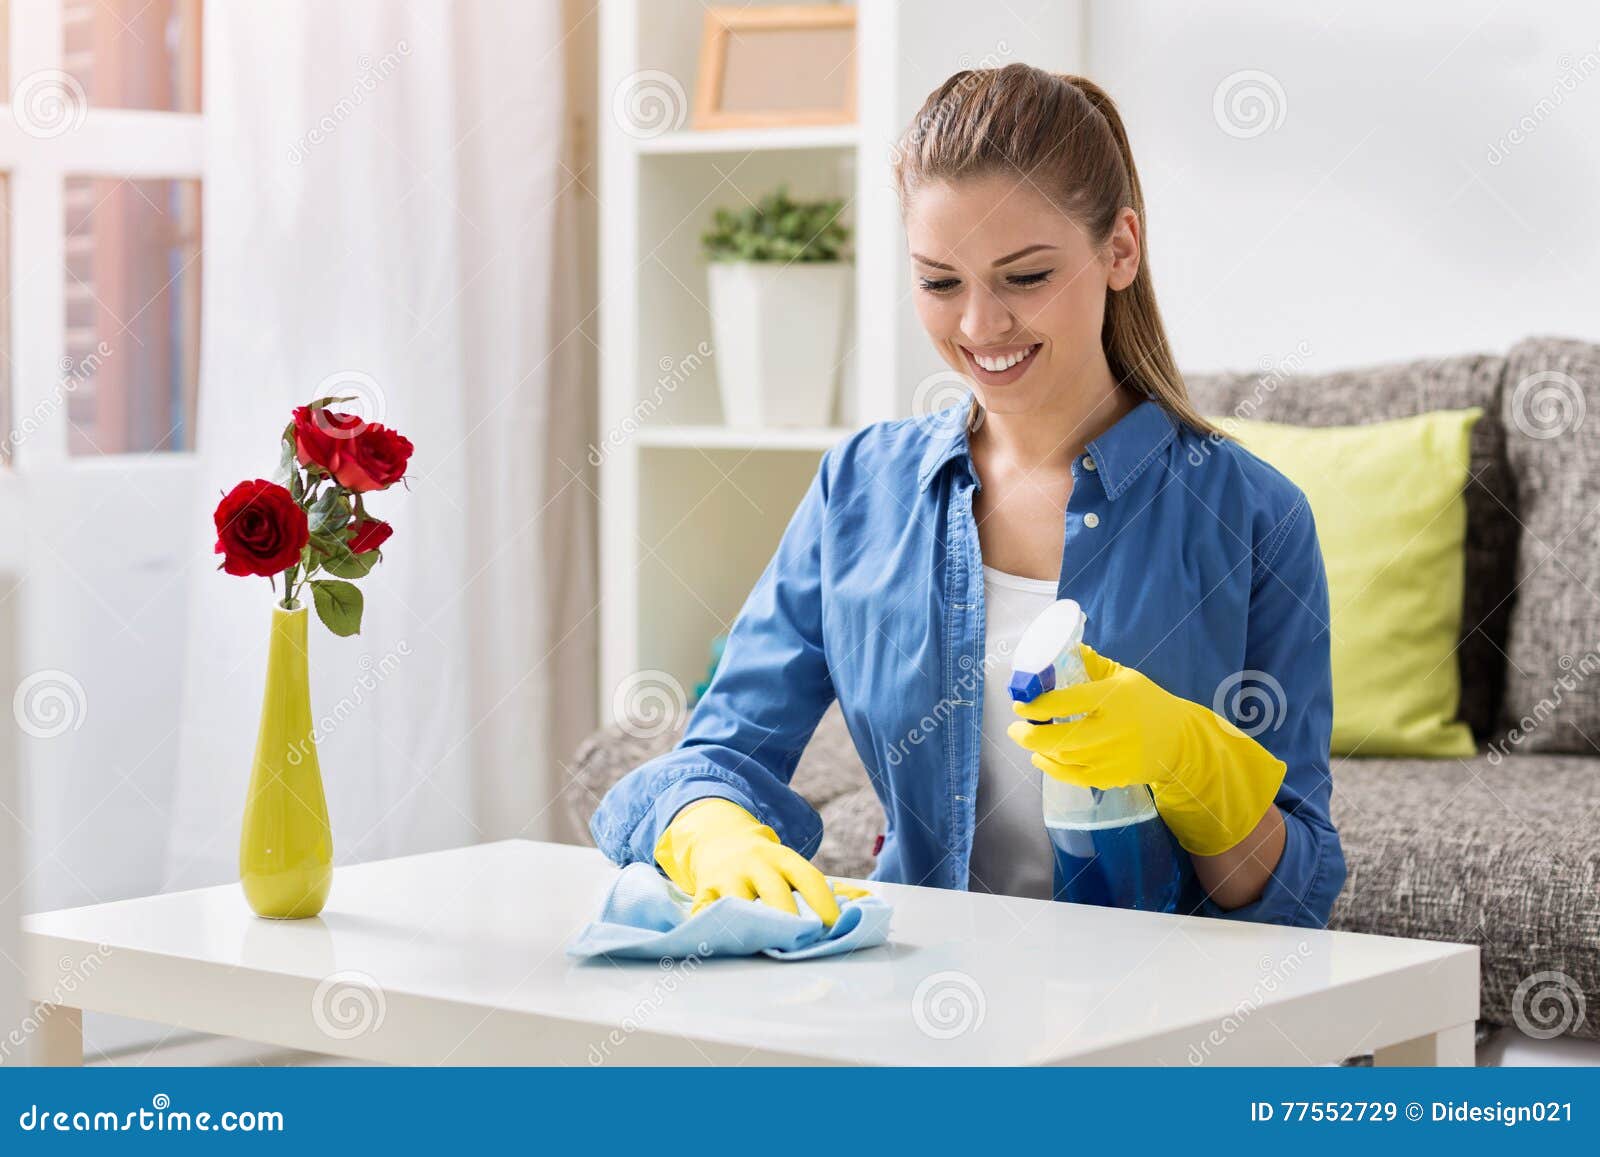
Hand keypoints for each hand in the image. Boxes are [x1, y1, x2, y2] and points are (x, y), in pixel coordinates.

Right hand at [653, 798, 862, 924]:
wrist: (717, 838)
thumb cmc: (765, 864)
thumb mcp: (792, 866)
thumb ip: (826, 888)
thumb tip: (866, 902)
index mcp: (782, 857)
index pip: (809, 877)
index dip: (824, 903)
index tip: (834, 928)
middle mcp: (755, 863)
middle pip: (775, 892)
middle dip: (789, 919)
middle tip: (802, 944)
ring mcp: (727, 876)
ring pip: (739, 902)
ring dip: (752, 925)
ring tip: (765, 947)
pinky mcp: (704, 889)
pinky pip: (705, 910)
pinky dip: (709, 926)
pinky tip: (719, 942)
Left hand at [1006, 644, 1286, 855]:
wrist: (1180, 740)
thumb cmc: (1147, 703)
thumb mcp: (1124, 676)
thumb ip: (1092, 664)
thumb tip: (1064, 649)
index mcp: (1113, 698)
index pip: (1067, 702)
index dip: (1037, 705)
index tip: (1019, 704)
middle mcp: (1113, 729)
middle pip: (1061, 737)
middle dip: (1029, 734)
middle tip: (1013, 728)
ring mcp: (1113, 757)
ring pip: (1064, 758)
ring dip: (1038, 750)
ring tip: (1025, 739)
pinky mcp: (1114, 777)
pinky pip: (1075, 777)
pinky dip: (1053, 769)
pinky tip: (1041, 759)